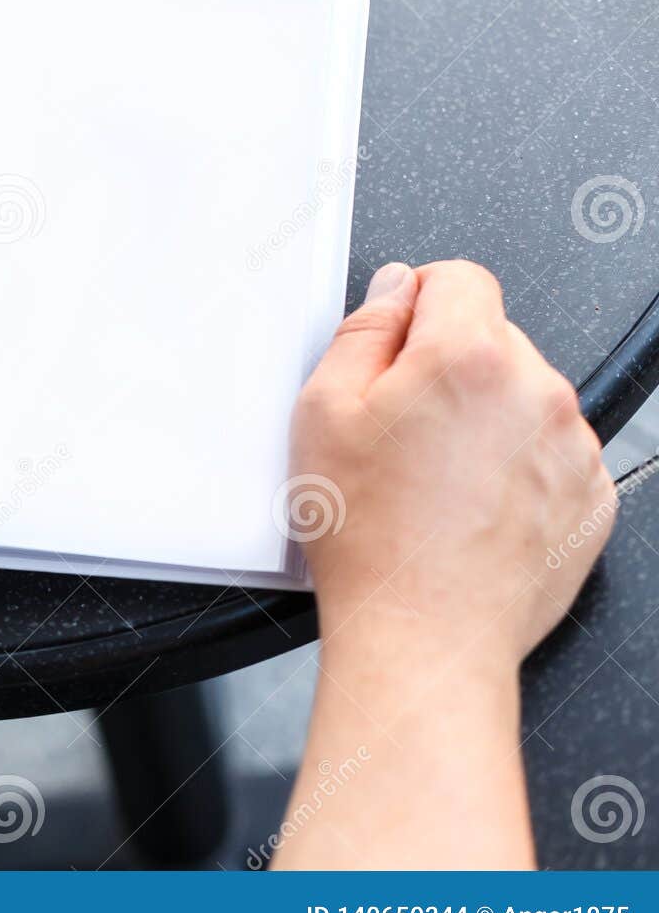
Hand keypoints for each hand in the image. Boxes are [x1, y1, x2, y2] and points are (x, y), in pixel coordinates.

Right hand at [291, 259, 615, 674]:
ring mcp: (572, 445)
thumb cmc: (371, 539)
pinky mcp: (591, 495)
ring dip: (483, 419)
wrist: (424, 635)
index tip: (394, 346)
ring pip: (521, 396)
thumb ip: (362, 331)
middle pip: (491, 339)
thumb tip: (394, 291)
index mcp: (468, 357)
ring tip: (430, 481)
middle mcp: (536, 390)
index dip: (415, 303)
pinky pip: (549, 452)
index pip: (457, 277)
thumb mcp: (321, 413)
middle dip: (445, 368)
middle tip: (396, 433)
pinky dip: (513, 467)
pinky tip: (465, 507)